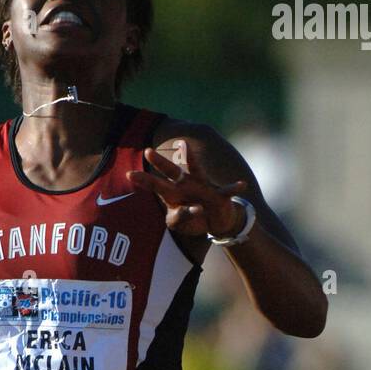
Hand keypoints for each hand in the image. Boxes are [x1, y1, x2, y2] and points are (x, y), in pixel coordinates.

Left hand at [127, 139, 248, 238]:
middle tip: (147, 151)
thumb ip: (178, 218)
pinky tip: (241, 185)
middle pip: (171, 172)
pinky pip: (226, 191)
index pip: (156, 185)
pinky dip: (233, 189)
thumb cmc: (193, 219)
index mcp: (174, 193)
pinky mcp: (218, 195)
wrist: (215, 221)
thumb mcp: (180, 223)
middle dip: (160, 163)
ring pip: (195, 170)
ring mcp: (203, 187)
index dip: (144, 180)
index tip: (129, 174)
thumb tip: (187, 212)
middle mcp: (186, 185)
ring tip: (183, 146)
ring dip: (189, 158)